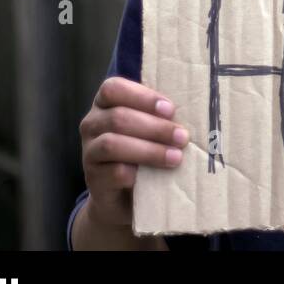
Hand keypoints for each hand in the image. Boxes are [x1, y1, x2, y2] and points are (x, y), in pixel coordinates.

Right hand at [78, 77, 187, 230]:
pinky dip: (136, 173)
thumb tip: (194, 111)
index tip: (170, 109)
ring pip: (113, 145)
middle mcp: (92, 124)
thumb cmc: (142, 152)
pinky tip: (155, 177)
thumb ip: (160, 116)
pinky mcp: (94, 178)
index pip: (113, 89)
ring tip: (176, 157)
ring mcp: (89, 151)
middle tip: (183, 137)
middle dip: (155, 127)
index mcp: (105, 104)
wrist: (123, 194)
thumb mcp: (149, 129)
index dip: (142, 97)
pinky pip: (114, 172)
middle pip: (118, 118)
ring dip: (149, 150)